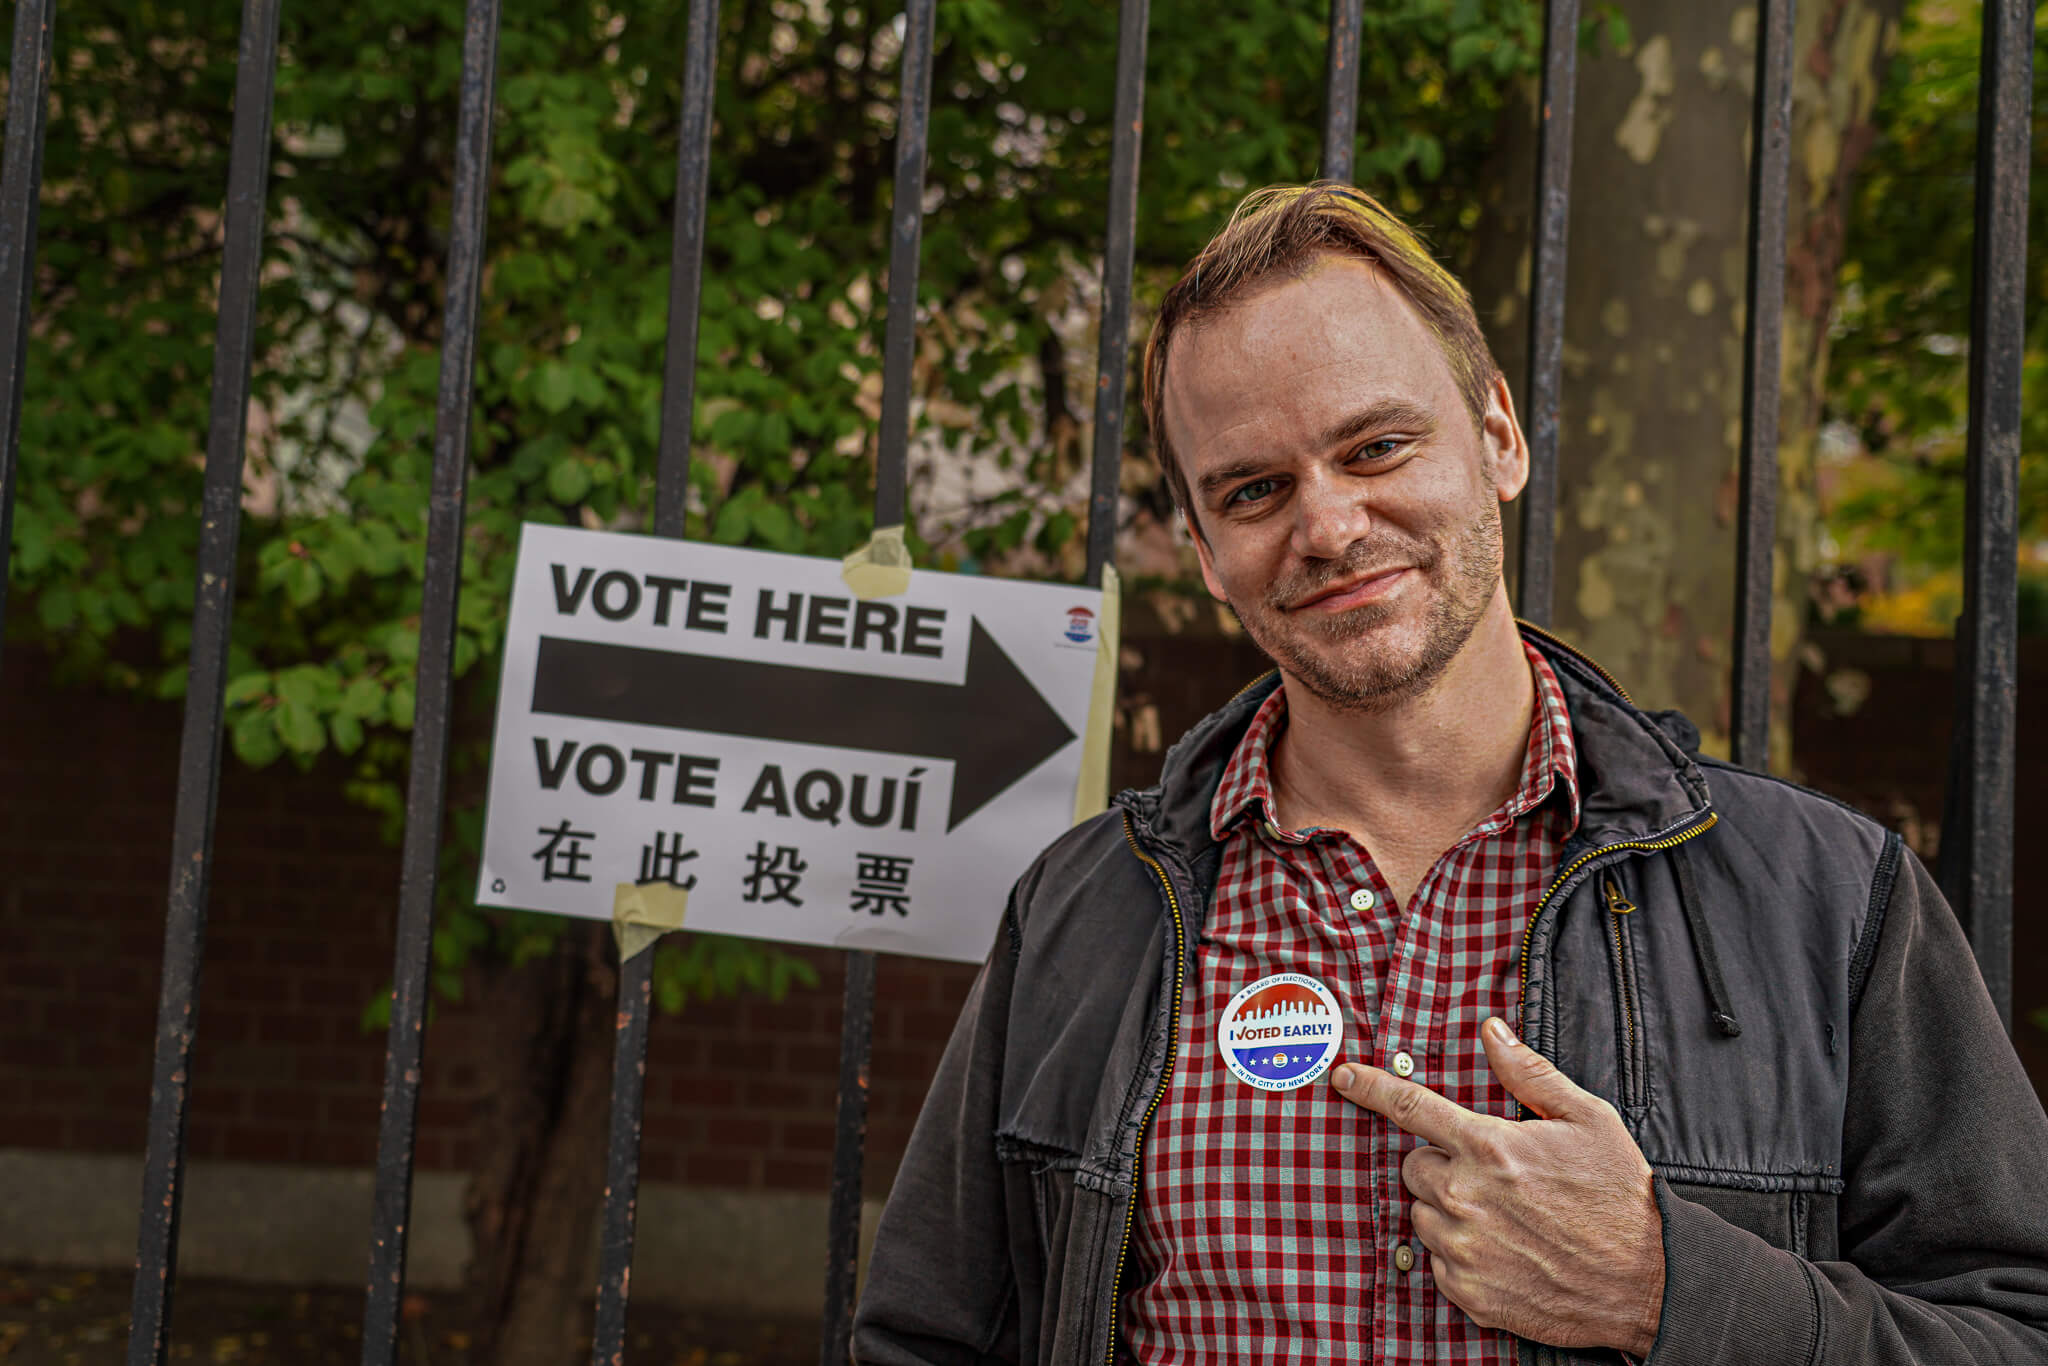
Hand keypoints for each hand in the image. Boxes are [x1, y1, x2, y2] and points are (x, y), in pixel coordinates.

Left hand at [1328, 1016, 1663, 1355]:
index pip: (1410, 1108)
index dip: (1370, 1088)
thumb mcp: (1587, 1119)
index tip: (1344, 1077)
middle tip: (1488, 1176)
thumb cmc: (1619, 1197)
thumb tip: (1491, 1031)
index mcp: (1490, 1148)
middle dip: (1440, 1166)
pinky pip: (1437, 1264)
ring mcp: (1464, 1249)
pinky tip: (1502, 1252)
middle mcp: (1466, 1197)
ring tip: (1502, 1218)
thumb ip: (1529, 1074)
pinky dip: (1459, 1256)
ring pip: (1422, 1216)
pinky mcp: (1469, 1293)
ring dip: (1448, 1212)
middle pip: (1412, 1167)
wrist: (1647, 1282)